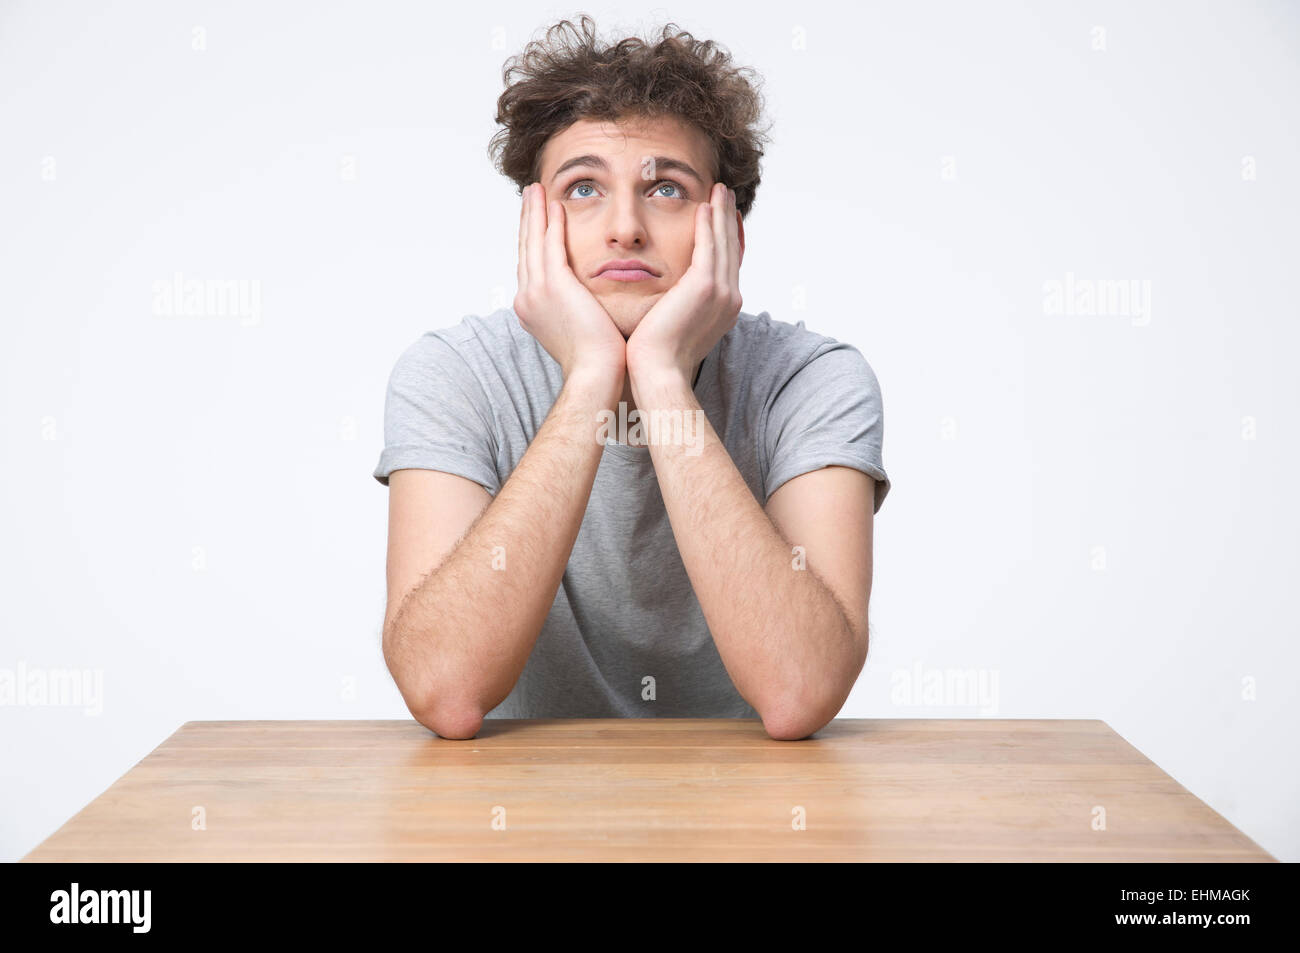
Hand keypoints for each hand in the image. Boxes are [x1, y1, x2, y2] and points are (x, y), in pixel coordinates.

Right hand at [514, 183, 625, 383]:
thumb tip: (586, 302)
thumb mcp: (579, 329)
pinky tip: (555, 206)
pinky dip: (551, 223)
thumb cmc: (596, 360)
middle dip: (527, 219)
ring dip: (534, 212)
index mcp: (532, 309)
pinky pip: (550, 245)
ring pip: (533, 242)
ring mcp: (537, 291)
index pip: (530, 265)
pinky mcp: (555, 285)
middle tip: (530, 195)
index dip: (532, 240)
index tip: (536, 220)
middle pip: (526, 248)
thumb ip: (577, 309)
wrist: (596, 374)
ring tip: (536, 190)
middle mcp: (528, 298)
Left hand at [625, 182, 742, 382]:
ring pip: (723, 242)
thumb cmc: (658, 357)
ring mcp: (720, 292)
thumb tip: (668, 300)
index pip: (728, 264)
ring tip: (719, 191)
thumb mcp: (674, 326)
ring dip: (722, 214)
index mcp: (723, 308)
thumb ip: (679, 307)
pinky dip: (708, 225)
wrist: (658, 372)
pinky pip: (709, 246)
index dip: (727, 238)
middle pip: (731, 248)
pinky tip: (704, 206)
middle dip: (729, 220)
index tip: (723, 218)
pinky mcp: (704, 286)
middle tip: (726, 196)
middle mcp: (729, 298)